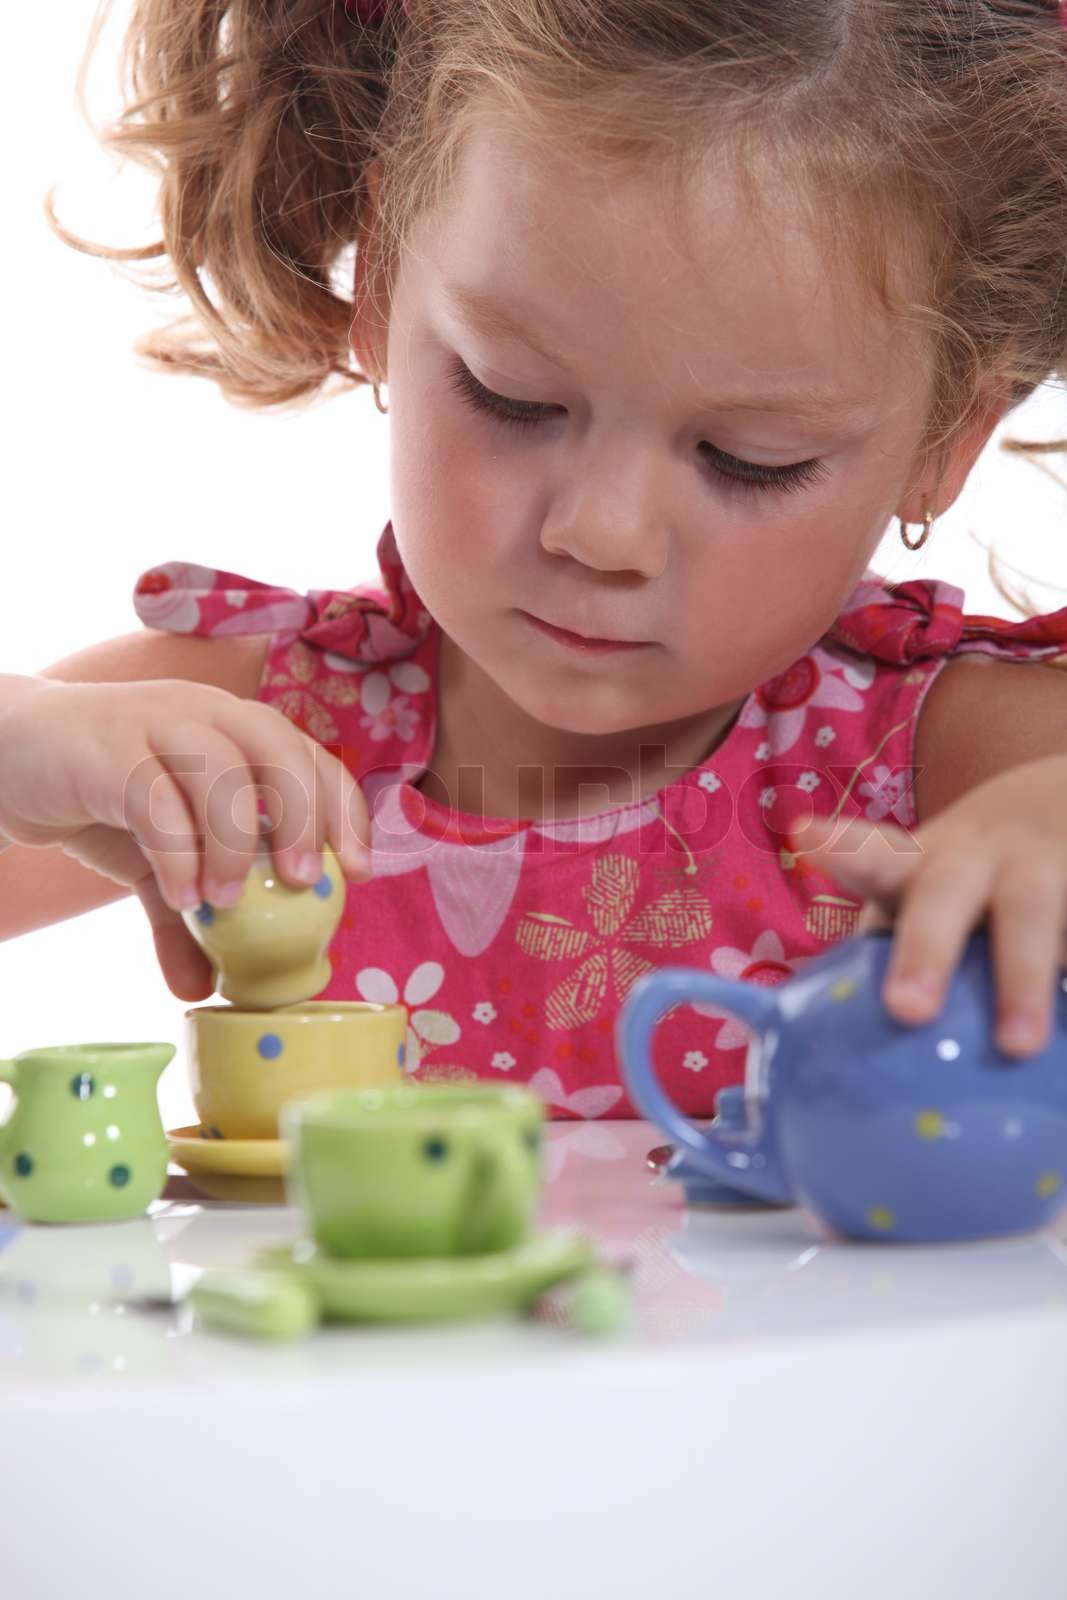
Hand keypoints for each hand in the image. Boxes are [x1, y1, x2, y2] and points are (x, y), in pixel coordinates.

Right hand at [0, 678, 372, 1000]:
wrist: (7, 753)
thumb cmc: (99, 794)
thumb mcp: (152, 862)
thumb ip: (182, 919)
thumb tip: (201, 988)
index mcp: (234, 729)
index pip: (312, 756)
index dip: (344, 809)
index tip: (360, 870)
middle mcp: (204, 713)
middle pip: (278, 748)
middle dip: (305, 817)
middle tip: (305, 884)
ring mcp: (154, 723)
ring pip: (220, 770)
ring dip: (236, 843)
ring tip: (226, 903)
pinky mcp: (105, 749)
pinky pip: (155, 798)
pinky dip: (176, 853)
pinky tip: (179, 897)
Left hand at [788, 754, 1066, 1058]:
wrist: (1055, 809)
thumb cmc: (961, 885)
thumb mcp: (921, 895)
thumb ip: (882, 956)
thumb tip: (830, 1047)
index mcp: (918, 865)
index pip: (875, 855)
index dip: (843, 848)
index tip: (805, 836)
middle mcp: (975, 861)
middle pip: (947, 894)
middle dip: (926, 949)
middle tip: (906, 1009)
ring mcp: (1039, 872)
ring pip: (1031, 914)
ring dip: (1021, 980)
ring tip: (1016, 1047)